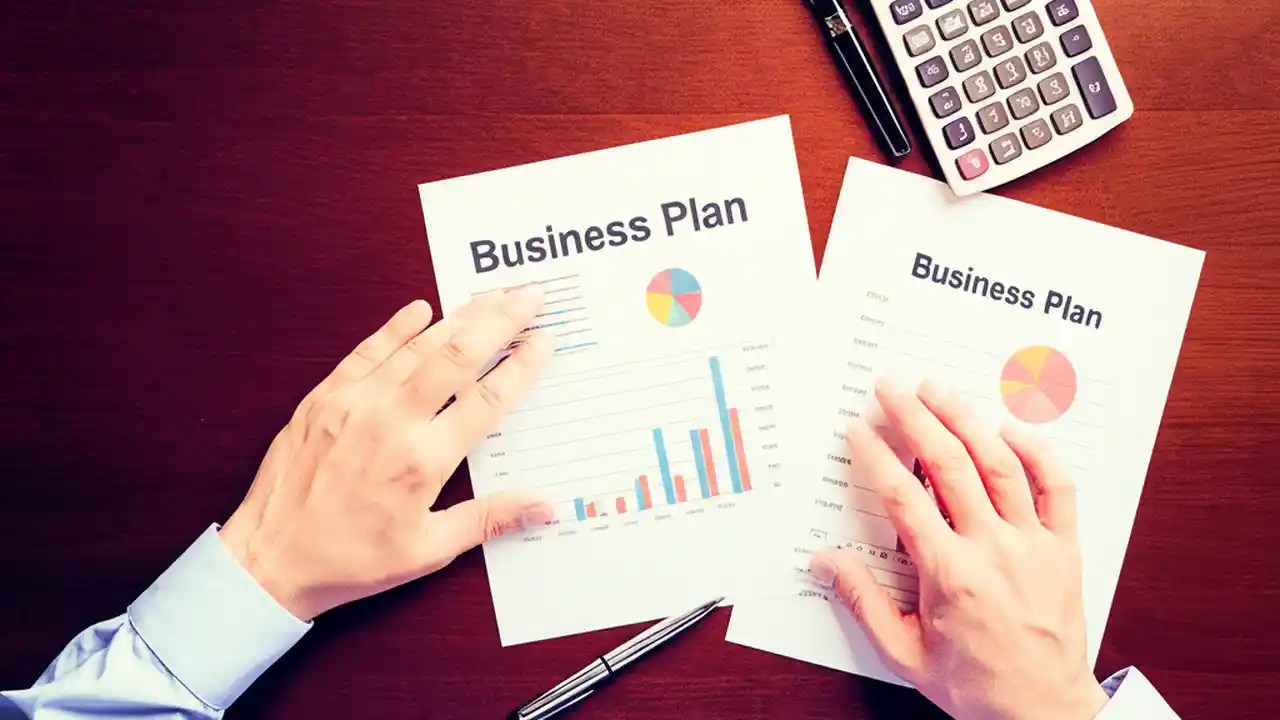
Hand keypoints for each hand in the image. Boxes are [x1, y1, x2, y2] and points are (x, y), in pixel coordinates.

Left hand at [219, 287, 554, 620]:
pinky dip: (396, 328)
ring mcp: (355, 403)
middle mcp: (392, 421)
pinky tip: (421, 309)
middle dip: (500, 321)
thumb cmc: (348, 559)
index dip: (522, 366)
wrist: (269, 559)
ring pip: (417, 347)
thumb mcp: (427, 550)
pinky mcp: (325, 397)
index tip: (543, 341)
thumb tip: (544, 506)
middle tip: (529, 296)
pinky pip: (368, 351)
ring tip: (490, 296)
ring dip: (459, 317)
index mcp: (423, 460)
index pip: (487, 399)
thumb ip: (489, 520)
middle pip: (458, 356)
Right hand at [810, 379, 1107, 719]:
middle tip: (892, 388)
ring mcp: (1033, 544)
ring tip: (939, 390)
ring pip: (1000, 463)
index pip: (904, 497)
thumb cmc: (977, 685)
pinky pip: (1056, 486)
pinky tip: (1009, 428)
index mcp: (951, 575)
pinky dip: (1036, 451)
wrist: (1044, 712)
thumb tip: (824, 563)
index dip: (877, 456)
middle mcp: (994, 550)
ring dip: (966, 419)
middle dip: (915, 417)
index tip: (859, 431)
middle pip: (950, 464)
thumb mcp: (905, 652)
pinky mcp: (1064, 547)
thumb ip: (862, 603)